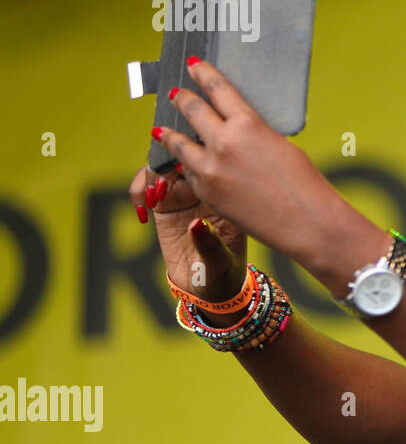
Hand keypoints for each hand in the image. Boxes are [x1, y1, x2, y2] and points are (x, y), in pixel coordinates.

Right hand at [129, 163, 246, 308]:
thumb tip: (195, 225)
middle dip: (167, 160)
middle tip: (160, 185)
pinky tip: (143, 210)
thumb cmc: (223, 273)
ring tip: (151, 200)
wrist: (207, 287)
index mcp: (228, 194)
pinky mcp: (164, 205)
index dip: (194, 158)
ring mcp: (184, 195)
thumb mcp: (221, 261)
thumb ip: (208, 244)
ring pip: (162, 167)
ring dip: (151, 176)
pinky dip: (139, 190)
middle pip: (185, 156)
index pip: (213, 162)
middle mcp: (206, 189)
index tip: (180, 171)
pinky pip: (146, 185)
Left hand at [150, 57, 343, 269]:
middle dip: (182, 98)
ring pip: (179, 143)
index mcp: (247, 125)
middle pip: (193, 110)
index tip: (194, 65)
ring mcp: (210, 170)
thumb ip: (252, 133)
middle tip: (175, 93)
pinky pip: (189, 172)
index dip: (203, 73)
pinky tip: (182, 162)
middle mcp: (223, 143)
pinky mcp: (206, 192)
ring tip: (161, 129)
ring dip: (169, 133)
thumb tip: (235, 130)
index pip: (217, 89)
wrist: (305, 221)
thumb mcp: (279, 144)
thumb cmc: (303, 183)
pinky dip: (186, 164)